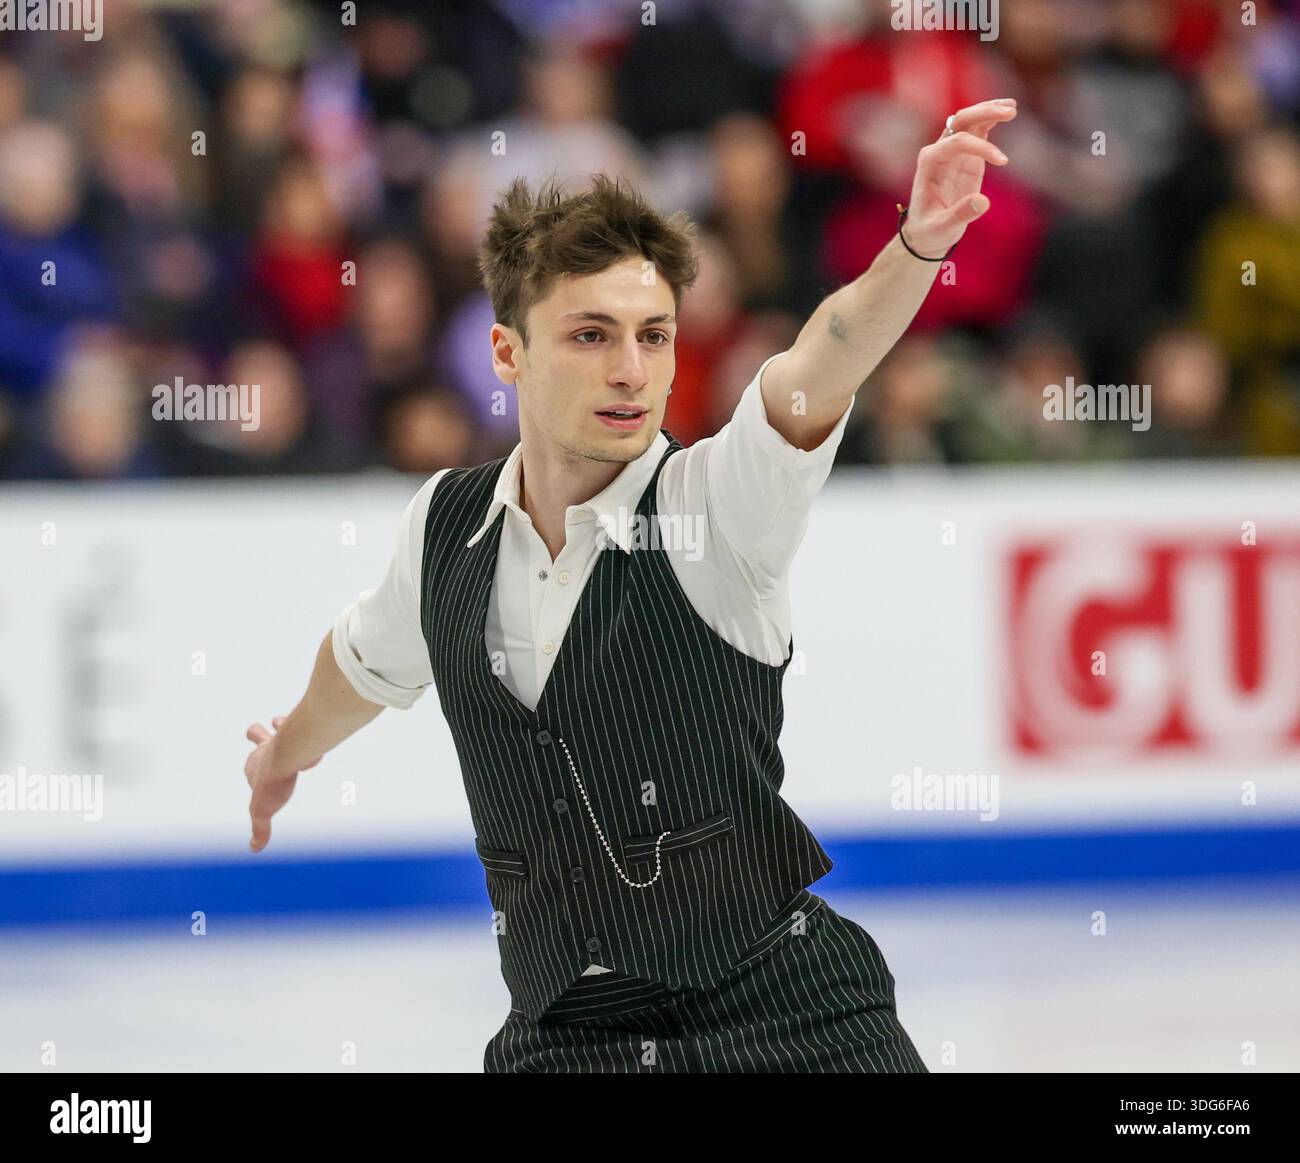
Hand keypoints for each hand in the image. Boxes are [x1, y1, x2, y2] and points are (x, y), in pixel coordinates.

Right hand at [244, 715, 318, 851]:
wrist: (290, 755)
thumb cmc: (274, 780)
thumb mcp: (262, 811)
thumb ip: (259, 829)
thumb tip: (254, 848)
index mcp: (254, 765)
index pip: (252, 770)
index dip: (256, 777)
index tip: (265, 788)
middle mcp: (266, 749)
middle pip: (258, 740)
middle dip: (259, 742)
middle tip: (258, 739)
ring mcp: (282, 738)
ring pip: (276, 725)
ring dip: (280, 725)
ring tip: (280, 723)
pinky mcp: (298, 731)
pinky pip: (297, 722)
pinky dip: (299, 724)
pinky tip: (310, 731)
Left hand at [902, 98, 1016, 257]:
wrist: (927, 232)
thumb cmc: (931, 230)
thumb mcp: (943, 227)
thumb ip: (960, 214)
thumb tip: (982, 202)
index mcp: (929, 163)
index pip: (956, 142)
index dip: (980, 147)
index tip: (1002, 161)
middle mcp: (938, 151)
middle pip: (960, 120)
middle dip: (984, 113)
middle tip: (1010, 112)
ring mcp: (952, 151)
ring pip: (969, 120)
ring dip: (989, 110)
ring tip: (1012, 108)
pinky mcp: (965, 155)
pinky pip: (978, 130)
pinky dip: (991, 119)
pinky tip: (1009, 111)